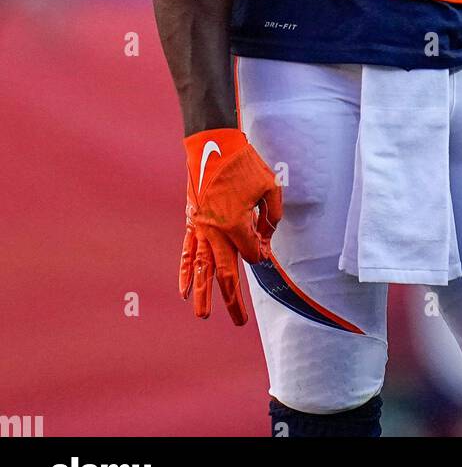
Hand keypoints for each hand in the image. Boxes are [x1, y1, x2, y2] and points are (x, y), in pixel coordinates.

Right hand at [179, 128, 282, 324]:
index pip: (252, 252)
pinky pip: (188, 252)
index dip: (260, 254)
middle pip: (225, 272)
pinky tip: (184, 290)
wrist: (213, 145)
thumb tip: (266, 237)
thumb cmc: (244, 164)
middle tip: (239, 322)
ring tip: (203, 316)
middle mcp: (216, 231)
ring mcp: (201, 228)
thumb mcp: (270, 185)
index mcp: (237, 223)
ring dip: (203, 294)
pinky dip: (186, 272)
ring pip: (202, 268)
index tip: (264, 249)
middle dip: (232, 298)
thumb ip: (273, 214)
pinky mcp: (191, 222)